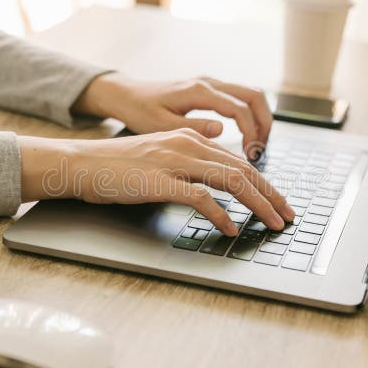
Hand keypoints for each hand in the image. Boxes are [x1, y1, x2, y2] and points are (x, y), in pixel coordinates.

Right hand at [18, 130, 294, 234]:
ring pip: (231, 180)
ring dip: (258, 204)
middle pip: (243, 169)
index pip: (239, 161)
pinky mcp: (160, 180)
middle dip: (271, 195)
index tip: (279, 203)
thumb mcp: (159, 158)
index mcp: (190, 138)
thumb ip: (188, 166)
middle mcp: (188, 144)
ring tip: (271, 224)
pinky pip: (201, 197)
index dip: (265, 184)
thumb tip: (214, 189)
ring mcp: (175, 161)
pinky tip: (230, 229)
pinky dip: (221, 214)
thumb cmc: (116, 166)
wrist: (80, 163)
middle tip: (287, 217)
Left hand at [71, 72, 272, 159]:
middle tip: (261, 151)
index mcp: (199, 91)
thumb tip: (222, 130)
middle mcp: (209, 83)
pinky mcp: (209, 90)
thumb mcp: (160, 125)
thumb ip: (192, 127)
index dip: (251, 133)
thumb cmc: (138, 110)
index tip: (250, 155)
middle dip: (265, 124)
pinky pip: (241, 98)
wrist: (125, 95)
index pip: (239, 109)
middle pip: (255, 96)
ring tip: (257, 146)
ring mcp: (211, 84)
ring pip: (252, 94)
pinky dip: (251, 115)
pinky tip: (245, 137)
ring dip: (261, 119)